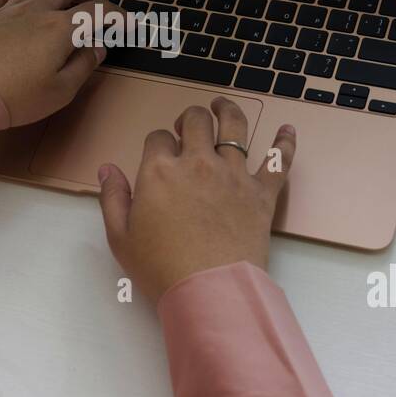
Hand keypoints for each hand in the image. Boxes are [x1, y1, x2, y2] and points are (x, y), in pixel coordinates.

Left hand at [0, 0, 121, 126]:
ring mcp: (5, 11)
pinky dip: (17, 1)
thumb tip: (97, 49)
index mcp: (59, 29)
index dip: (117, 14)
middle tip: (98, 2)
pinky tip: (16, 10)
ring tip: (61, 3)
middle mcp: (34, 11)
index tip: (128, 22)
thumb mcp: (59, 92)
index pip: (98, 11)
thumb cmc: (11, 97)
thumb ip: (82, 67)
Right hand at [98, 96, 295, 301]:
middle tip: (187, 125)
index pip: (157, 138)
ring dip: (227, 110)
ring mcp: (233, 174)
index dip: (156, 142)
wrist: (210, 290)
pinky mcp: (262, 192)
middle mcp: (198, 162)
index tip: (158, 154)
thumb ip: (113, 197)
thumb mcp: (121, 237)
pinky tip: (288, 131)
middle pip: (195, 121)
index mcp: (160, 171)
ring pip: (234, 127)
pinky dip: (284, 143)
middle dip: (188, 117)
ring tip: (222, 106)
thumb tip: (107, 169)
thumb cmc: (161, 268)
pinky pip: (278, 160)